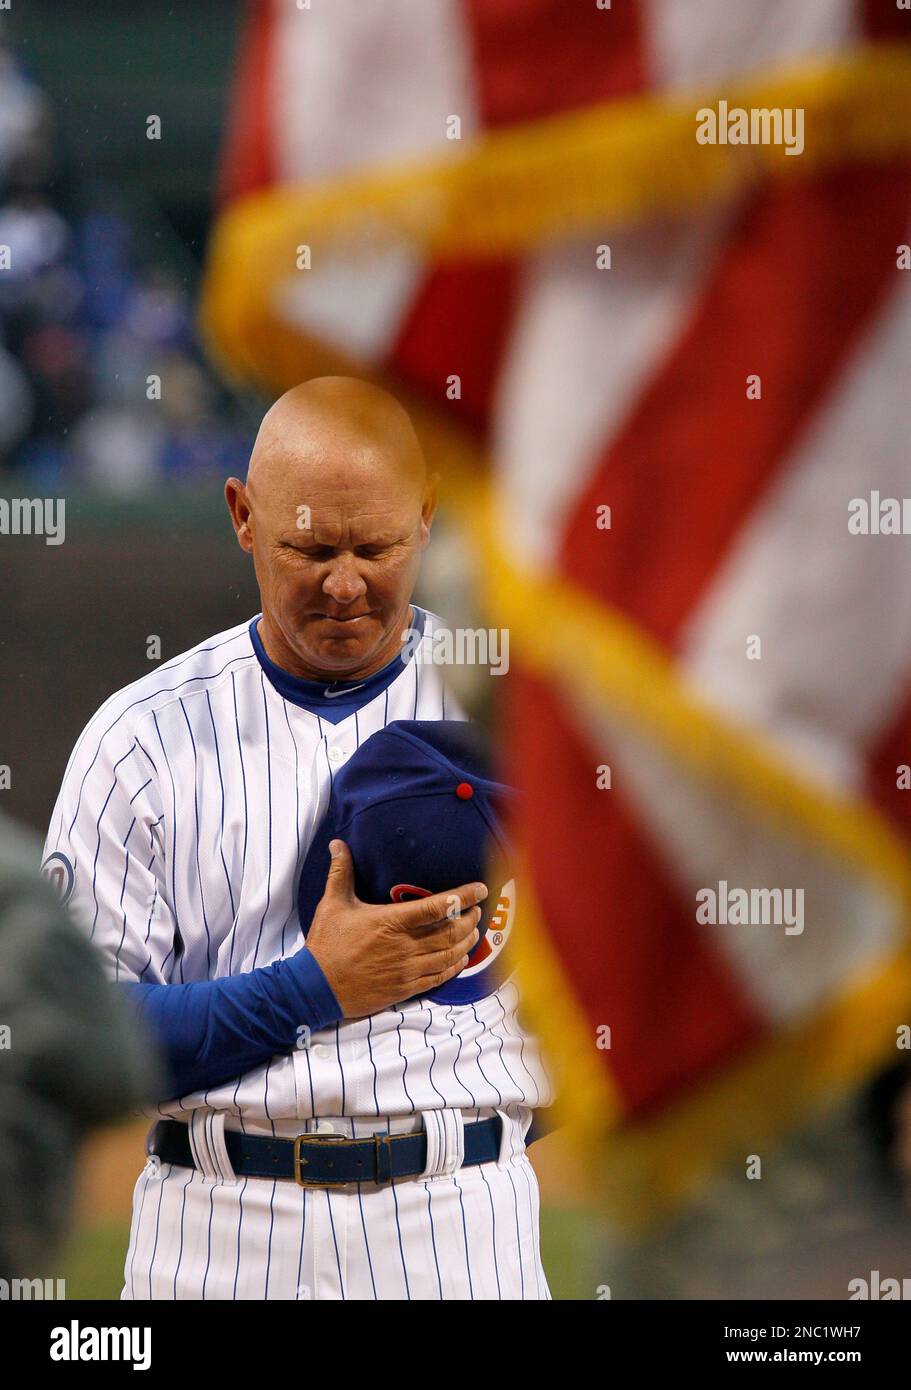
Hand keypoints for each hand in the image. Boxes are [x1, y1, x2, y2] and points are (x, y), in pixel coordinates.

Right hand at [305, 839, 486, 1017]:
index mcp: (391, 921)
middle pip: (451, 931)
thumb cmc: (327, 944)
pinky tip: (461, 958)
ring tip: (474, 930)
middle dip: (470, 918)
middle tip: (478, 908)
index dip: (464, 896)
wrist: (316, 988)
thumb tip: (337, 844)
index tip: (480, 888)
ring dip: (467, 941)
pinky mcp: (405, 988)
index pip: (439, 906)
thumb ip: (341, 872)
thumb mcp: (332, 904)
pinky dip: (455, 966)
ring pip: (449, 954)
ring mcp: (407, 969)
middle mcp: (405, 946)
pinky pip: (439, 977)